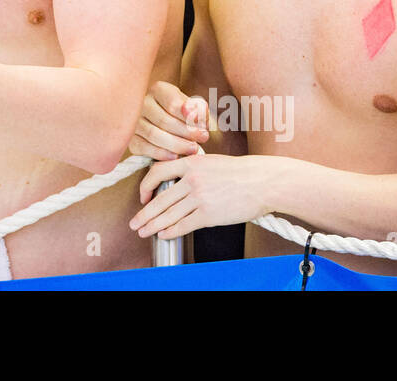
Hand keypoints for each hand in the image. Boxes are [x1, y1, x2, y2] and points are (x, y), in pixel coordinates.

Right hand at [128, 80, 210, 160]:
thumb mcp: (192, 105)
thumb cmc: (181, 113)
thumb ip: (198, 109)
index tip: (204, 128)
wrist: (163, 119)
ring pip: (154, 135)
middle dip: (186, 133)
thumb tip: (194, 114)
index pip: (173, 103)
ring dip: (177, 145)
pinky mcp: (130, 138)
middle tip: (202, 139)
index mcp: (158, 90)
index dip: (190, 118)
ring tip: (193, 149)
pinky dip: (160, 153)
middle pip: (164, 120)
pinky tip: (175, 156)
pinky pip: (144, 147)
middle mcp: (142, 103)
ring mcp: (133, 121)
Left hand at [129, 153, 277, 238]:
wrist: (262, 181)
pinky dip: (171, 231)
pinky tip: (164, 234)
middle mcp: (191, 180)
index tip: (142, 197)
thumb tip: (173, 182)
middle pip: (159, 199)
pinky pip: (184, 225)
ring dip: (153, 225)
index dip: (145, 186)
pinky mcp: (208, 214)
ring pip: (168, 215)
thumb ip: (190, 169)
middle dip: (143, 214)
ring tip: (144, 232)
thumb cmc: (239, 172)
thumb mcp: (210, 161)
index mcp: (190, 163)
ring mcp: (199, 198)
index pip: (157, 172)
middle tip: (134, 223)